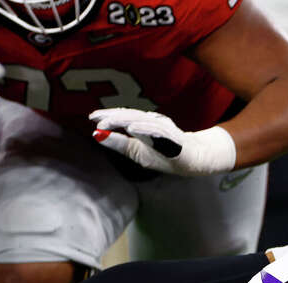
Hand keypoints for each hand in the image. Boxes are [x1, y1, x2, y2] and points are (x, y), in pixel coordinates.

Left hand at [89, 108, 236, 175]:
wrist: (194, 161)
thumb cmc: (165, 154)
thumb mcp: (136, 152)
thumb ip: (119, 144)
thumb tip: (97, 136)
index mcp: (142, 125)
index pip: (123, 117)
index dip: (108, 116)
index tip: (92, 117)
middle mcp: (152, 123)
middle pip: (130, 116)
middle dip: (113, 117)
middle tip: (96, 119)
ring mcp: (164, 129)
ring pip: (141, 121)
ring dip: (124, 121)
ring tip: (109, 122)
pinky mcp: (174, 138)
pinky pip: (158, 132)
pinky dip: (144, 129)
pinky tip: (132, 129)